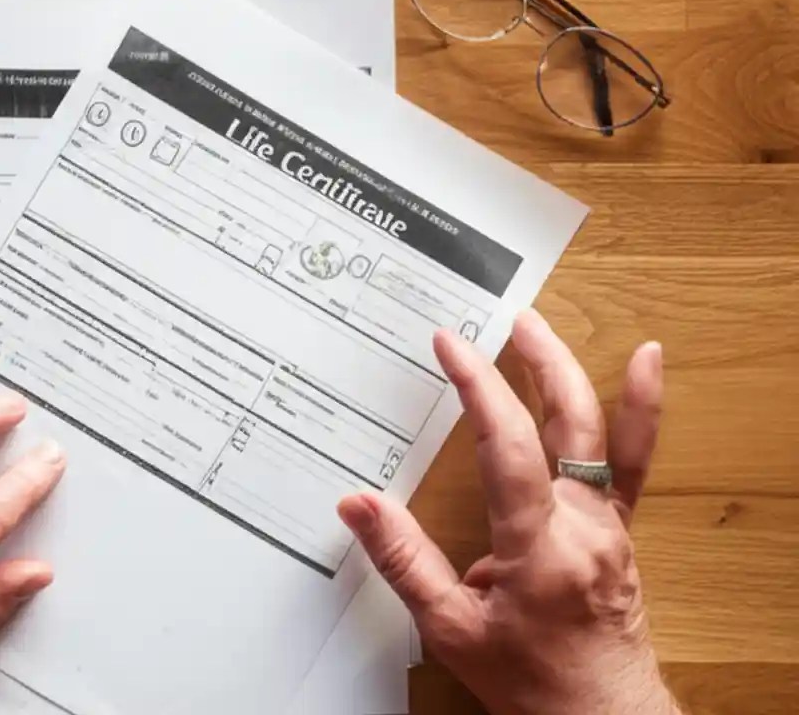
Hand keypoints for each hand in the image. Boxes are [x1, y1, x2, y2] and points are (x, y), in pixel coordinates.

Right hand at [339, 311, 680, 714]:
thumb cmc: (531, 681)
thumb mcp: (451, 628)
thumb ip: (403, 561)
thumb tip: (358, 506)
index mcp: (540, 546)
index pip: (509, 446)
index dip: (479, 388)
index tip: (451, 345)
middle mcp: (585, 525)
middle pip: (568, 422)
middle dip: (533, 362)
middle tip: (501, 322)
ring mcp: (610, 525)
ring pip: (601, 432)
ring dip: (570, 373)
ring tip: (542, 330)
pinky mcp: (619, 532)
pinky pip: (634, 460)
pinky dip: (640, 408)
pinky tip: (644, 365)